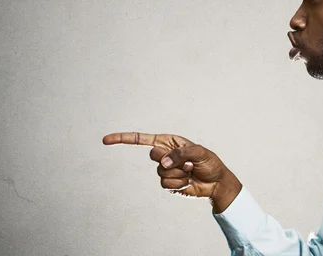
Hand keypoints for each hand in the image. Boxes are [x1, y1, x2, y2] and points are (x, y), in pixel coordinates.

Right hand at [102, 132, 241, 211]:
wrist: (216, 183)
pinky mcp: (169, 184)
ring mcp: (166, 170)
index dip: (123, 138)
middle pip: (153, 156)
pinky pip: (166, 185)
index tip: (106, 140)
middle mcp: (165, 155)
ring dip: (178, 174)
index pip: (142, 139)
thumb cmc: (210, 163)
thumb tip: (162, 163)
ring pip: (160, 173)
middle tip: (187, 162)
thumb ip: (180, 154)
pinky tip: (189, 182)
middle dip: (170, 159)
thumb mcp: (199, 153)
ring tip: (190, 171)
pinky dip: (179, 184)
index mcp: (169, 142)